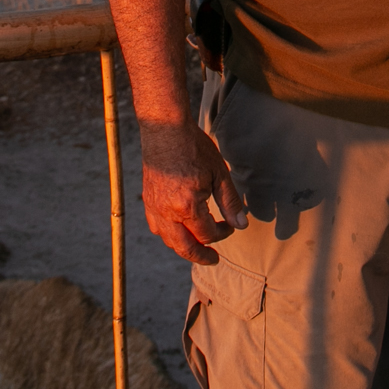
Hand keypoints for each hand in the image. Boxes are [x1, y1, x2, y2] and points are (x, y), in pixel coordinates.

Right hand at [137, 117, 248, 264]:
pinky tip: (178, 230)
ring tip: (197, 247)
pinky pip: (157, 227)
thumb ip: (230, 202)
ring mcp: (154, 208)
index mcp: (187, 206)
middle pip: (184, 247)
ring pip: (168, 240)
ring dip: (184, 247)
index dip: (222, 234)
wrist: (165, 129)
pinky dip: (169, 234)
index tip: (230, 225)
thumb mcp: (219, 174)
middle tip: (213, 259)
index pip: (207, 234)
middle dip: (201, 256)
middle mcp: (167, 212)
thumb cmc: (193, 147)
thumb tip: (241, 225)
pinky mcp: (148, 200)